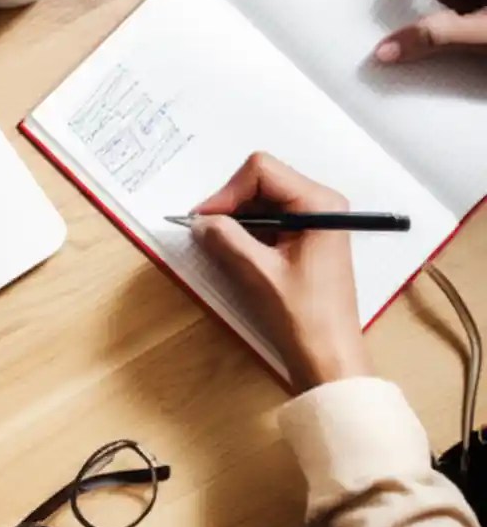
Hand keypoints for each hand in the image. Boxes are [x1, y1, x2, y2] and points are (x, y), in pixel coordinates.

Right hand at [190, 153, 371, 392]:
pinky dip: (246, 233)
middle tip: (206, 234)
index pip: (260, 170)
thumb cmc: (301, 315)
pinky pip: (267, 220)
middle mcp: (321, 204)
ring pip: (260, 201)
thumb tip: (198, 221)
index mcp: (319, 203)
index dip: (227, 192)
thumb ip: (225, 238)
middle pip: (260, 182)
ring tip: (221, 248)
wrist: (328, 356)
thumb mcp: (257, 272)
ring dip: (236, 221)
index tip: (205, 221)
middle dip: (229, 205)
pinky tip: (237, 255)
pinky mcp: (305, 239)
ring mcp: (314, 221)